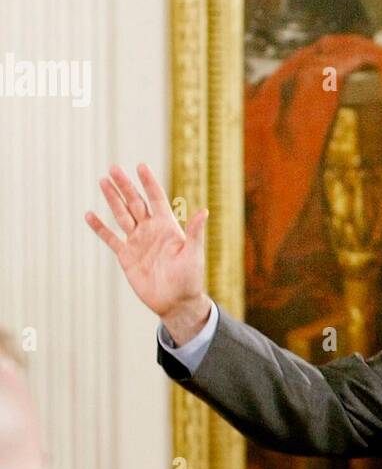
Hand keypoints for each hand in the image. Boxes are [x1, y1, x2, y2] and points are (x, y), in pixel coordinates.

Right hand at [85, 163, 210, 342]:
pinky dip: (100, 227)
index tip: (141, 166)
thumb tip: (204, 212)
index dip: (149, 183)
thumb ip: (195, 233)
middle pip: (135, 202)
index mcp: (167, 226)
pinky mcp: (127, 256)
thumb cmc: (189, 278)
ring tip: (103, 181)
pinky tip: (90, 215)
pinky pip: (111, 238)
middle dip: (125, 185)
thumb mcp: (193, 254)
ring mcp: (137, 241)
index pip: (156, 199)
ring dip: (112, 199)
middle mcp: (151, 230)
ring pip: (122, 215)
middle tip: (113, 168)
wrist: (176, 301)